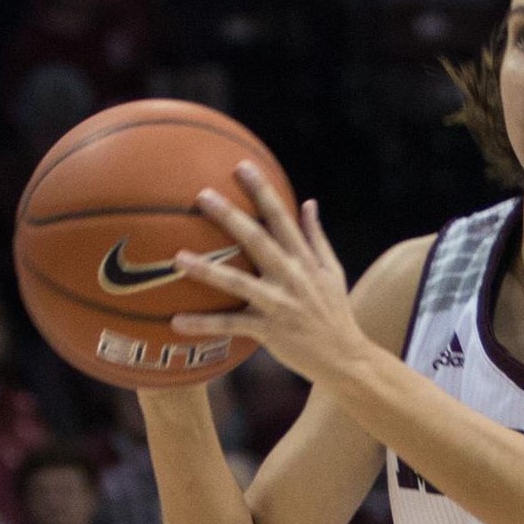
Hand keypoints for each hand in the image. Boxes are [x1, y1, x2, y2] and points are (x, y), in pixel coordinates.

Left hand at [167, 164, 365, 386]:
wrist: (346, 357)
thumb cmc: (335, 312)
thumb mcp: (333, 271)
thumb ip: (317, 237)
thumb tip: (309, 203)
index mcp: (305, 260)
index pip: (282, 218)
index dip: (263, 191)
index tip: (243, 166)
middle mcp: (292, 277)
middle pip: (257, 241)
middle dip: (230, 217)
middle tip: (203, 195)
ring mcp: (280, 304)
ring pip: (239, 283)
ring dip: (208, 270)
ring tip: (178, 258)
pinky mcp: (270, 331)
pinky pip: (232, 325)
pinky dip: (205, 325)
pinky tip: (176, 322)